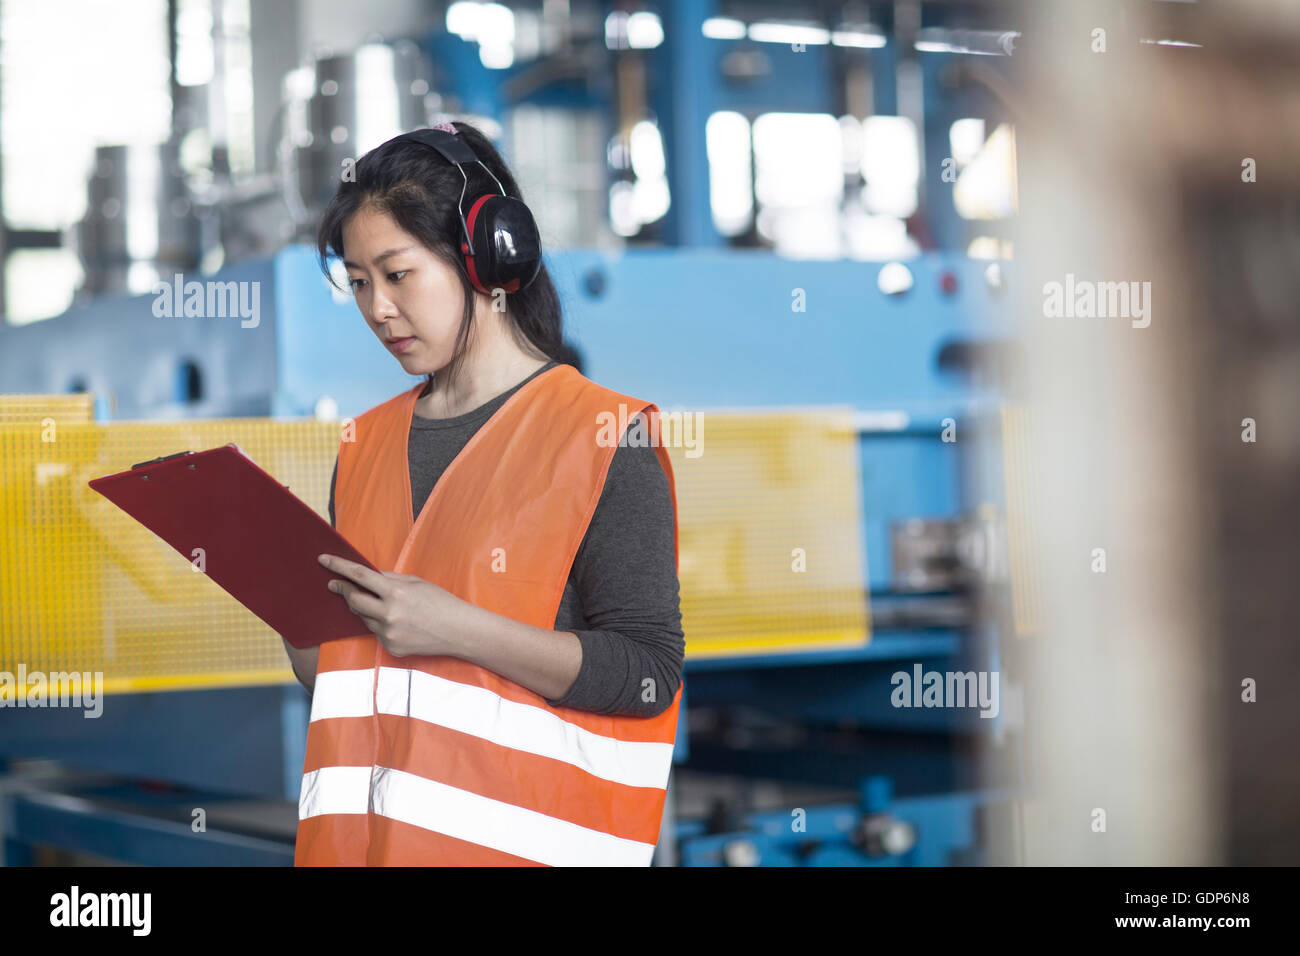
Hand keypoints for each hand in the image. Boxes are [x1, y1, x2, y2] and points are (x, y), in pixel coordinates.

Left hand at [318, 554, 460, 656]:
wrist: (458, 631)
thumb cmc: (440, 602)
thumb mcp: (415, 582)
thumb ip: (389, 578)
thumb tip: (366, 574)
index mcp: (396, 592)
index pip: (359, 575)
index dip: (339, 567)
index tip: (324, 560)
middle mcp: (388, 614)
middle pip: (353, 600)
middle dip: (343, 590)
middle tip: (335, 585)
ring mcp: (388, 633)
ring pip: (363, 617)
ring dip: (364, 608)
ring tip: (382, 605)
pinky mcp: (390, 647)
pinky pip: (375, 632)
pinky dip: (379, 624)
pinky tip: (398, 622)